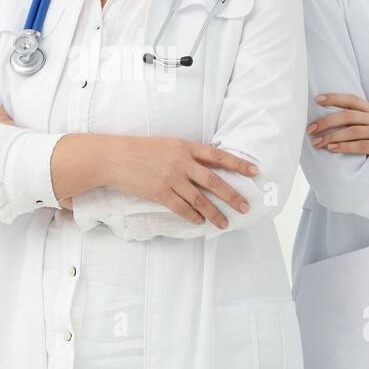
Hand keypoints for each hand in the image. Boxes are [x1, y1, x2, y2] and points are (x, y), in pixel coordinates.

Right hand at [103, 137, 258, 228]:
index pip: (218, 155)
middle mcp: (182, 162)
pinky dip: (193, 217)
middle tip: (245, 206)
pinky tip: (200, 222)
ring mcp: (171, 178)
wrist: (113, 157)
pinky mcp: (159, 192)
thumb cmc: (138, 150)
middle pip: (214, 181)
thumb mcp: (167, 145)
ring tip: (225, 223)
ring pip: (200, 199)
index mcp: (185, 146)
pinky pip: (182, 208)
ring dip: (215, 213)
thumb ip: (186, 154)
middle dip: (232, 195)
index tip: (254, 171)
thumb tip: (205, 167)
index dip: (238, 163)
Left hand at [308, 93, 368, 168]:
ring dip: (331, 137)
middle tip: (310, 128)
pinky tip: (333, 148)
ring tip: (316, 142)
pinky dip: (345, 147)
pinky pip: (361, 146)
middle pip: (347, 116)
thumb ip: (367, 120)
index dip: (334, 97)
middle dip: (325, 121)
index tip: (317, 99)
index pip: (352, 100)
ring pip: (351, 132)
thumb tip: (343, 123)